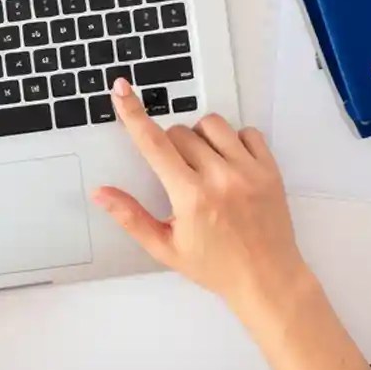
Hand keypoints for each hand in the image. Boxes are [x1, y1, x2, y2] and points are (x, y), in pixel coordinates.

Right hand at [92, 79, 309, 325]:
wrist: (267, 280)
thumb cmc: (216, 267)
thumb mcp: (165, 247)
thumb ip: (131, 216)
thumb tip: (101, 193)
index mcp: (190, 197)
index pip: (154, 144)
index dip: (133, 114)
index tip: (122, 90)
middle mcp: (220, 178)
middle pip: (180, 132)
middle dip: (171, 147)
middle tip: (178, 176)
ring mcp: (248, 171)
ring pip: (212, 124)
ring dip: (200, 137)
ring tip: (204, 166)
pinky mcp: (270, 169)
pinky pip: (247, 132)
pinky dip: (234, 141)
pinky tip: (230, 164)